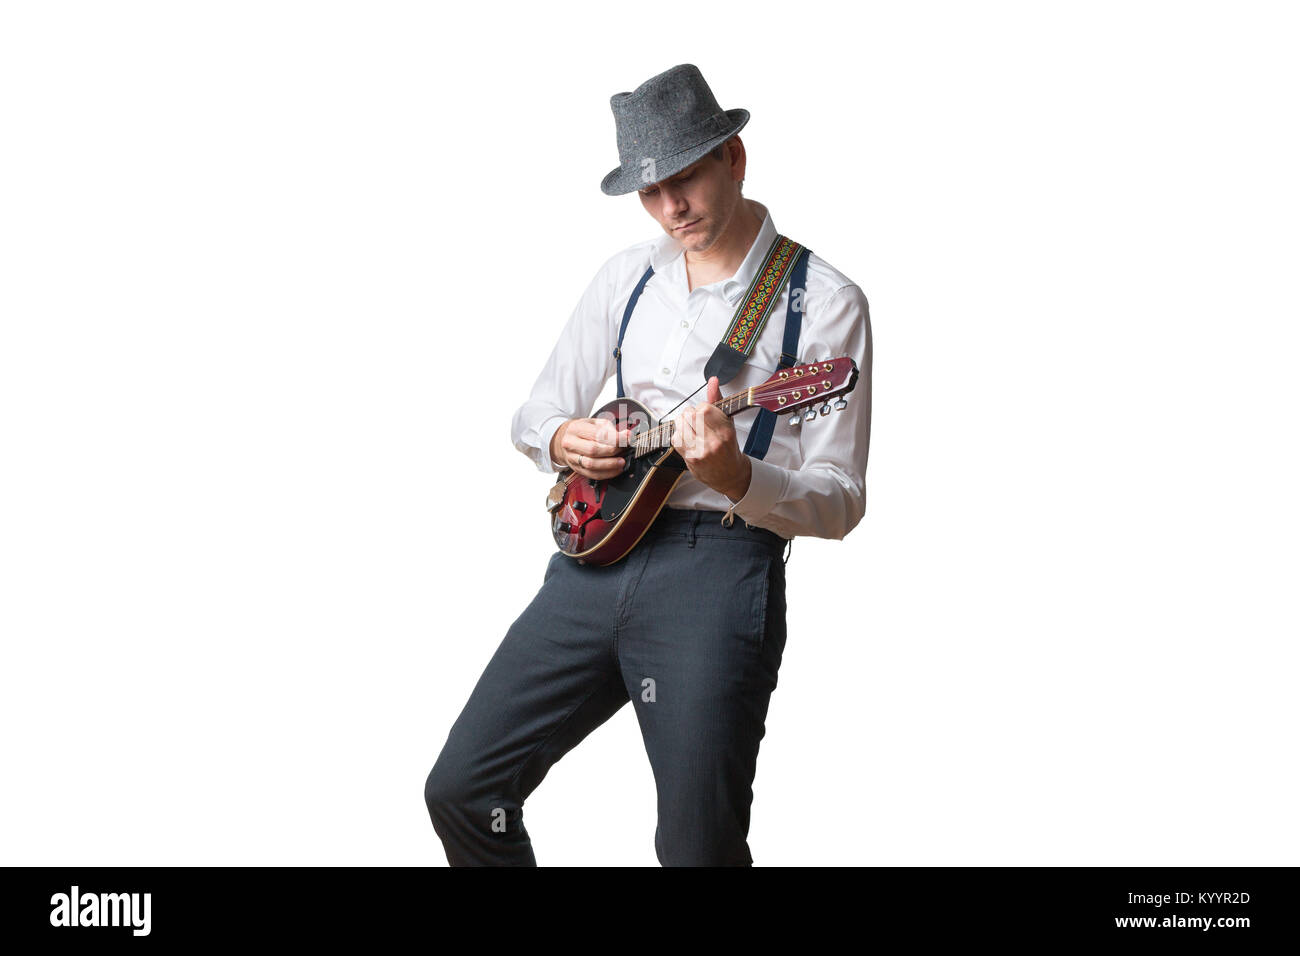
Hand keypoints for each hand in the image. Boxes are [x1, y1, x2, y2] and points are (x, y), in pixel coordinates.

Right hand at [551, 417, 629, 478]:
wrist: (565, 439)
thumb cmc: (583, 430)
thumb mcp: (595, 423)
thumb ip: (610, 429)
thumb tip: (626, 435)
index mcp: (576, 428)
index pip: (597, 434)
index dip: (614, 438)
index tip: (626, 439)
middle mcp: (570, 443)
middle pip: (593, 450)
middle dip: (612, 451)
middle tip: (624, 450)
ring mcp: (572, 457)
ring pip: (591, 464)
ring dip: (609, 464)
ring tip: (621, 461)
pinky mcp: (576, 468)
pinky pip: (592, 474)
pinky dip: (606, 474)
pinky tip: (616, 470)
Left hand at [670, 376, 751, 500]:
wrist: (730, 475)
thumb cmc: (729, 448)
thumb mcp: (728, 422)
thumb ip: (717, 400)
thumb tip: (713, 381)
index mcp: (725, 430)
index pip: (704, 408)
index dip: (701, 408)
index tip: (705, 413)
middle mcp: (714, 441)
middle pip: (690, 415)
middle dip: (690, 414)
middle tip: (696, 420)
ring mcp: (701, 451)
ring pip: (680, 425)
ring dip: (683, 423)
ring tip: (691, 429)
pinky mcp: (690, 459)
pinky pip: (675, 439)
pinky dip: (678, 436)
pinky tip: (688, 439)